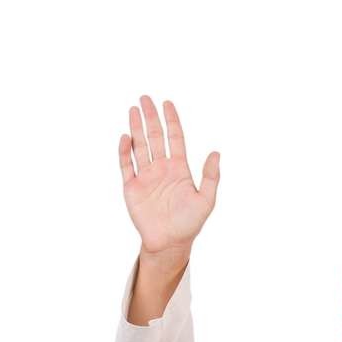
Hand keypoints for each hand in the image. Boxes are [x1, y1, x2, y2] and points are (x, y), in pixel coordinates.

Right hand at [118, 95, 219, 255]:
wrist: (169, 243)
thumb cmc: (189, 224)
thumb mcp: (206, 200)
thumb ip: (211, 177)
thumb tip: (216, 152)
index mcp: (179, 168)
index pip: (174, 138)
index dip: (171, 120)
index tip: (167, 103)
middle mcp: (161, 168)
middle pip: (154, 136)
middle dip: (150, 117)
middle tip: (145, 98)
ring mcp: (146, 176)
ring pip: (139, 146)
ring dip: (136, 128)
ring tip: (134, 109)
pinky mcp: (132, 188)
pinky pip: (126, 165)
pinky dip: (125, 152)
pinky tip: (126, 137)